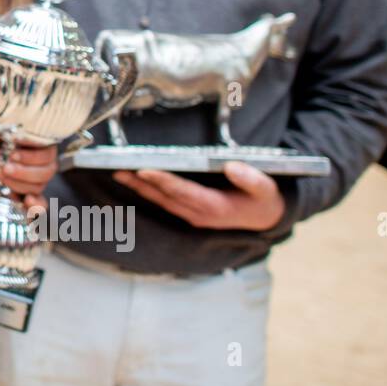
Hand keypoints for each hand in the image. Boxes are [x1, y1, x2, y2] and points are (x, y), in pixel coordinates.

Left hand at [0, 129, 57, 211]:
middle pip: (46, 171)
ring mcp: (42, 180)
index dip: (31, 150)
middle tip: (5, 168)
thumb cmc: (0, 143)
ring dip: (19, 184)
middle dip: (24, 171)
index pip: (45, 149)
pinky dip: (36, 205)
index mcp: (44, 145)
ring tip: (0, 175)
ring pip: (38, 186)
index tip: (13, 147)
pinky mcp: (34, 194)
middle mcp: (48, 163)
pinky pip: (41, 203)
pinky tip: (27, 201)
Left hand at [112, 161, 286, 230]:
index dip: (162, 181)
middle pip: (165, 197)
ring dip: (141, 189)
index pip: (183, 192)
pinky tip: (138, 183)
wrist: (266, 219)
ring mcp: (194, 216)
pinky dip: (150, 193)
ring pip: (162, 201)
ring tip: (121, 174)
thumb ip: (251, 178)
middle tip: (120, 170)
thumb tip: (232, 166)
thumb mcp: (265, 188)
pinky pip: (166, 203)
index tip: (144, 170)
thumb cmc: (263, 200)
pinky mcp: (191, 214)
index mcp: (216, 207)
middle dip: (142, 184)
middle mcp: (200, 214)